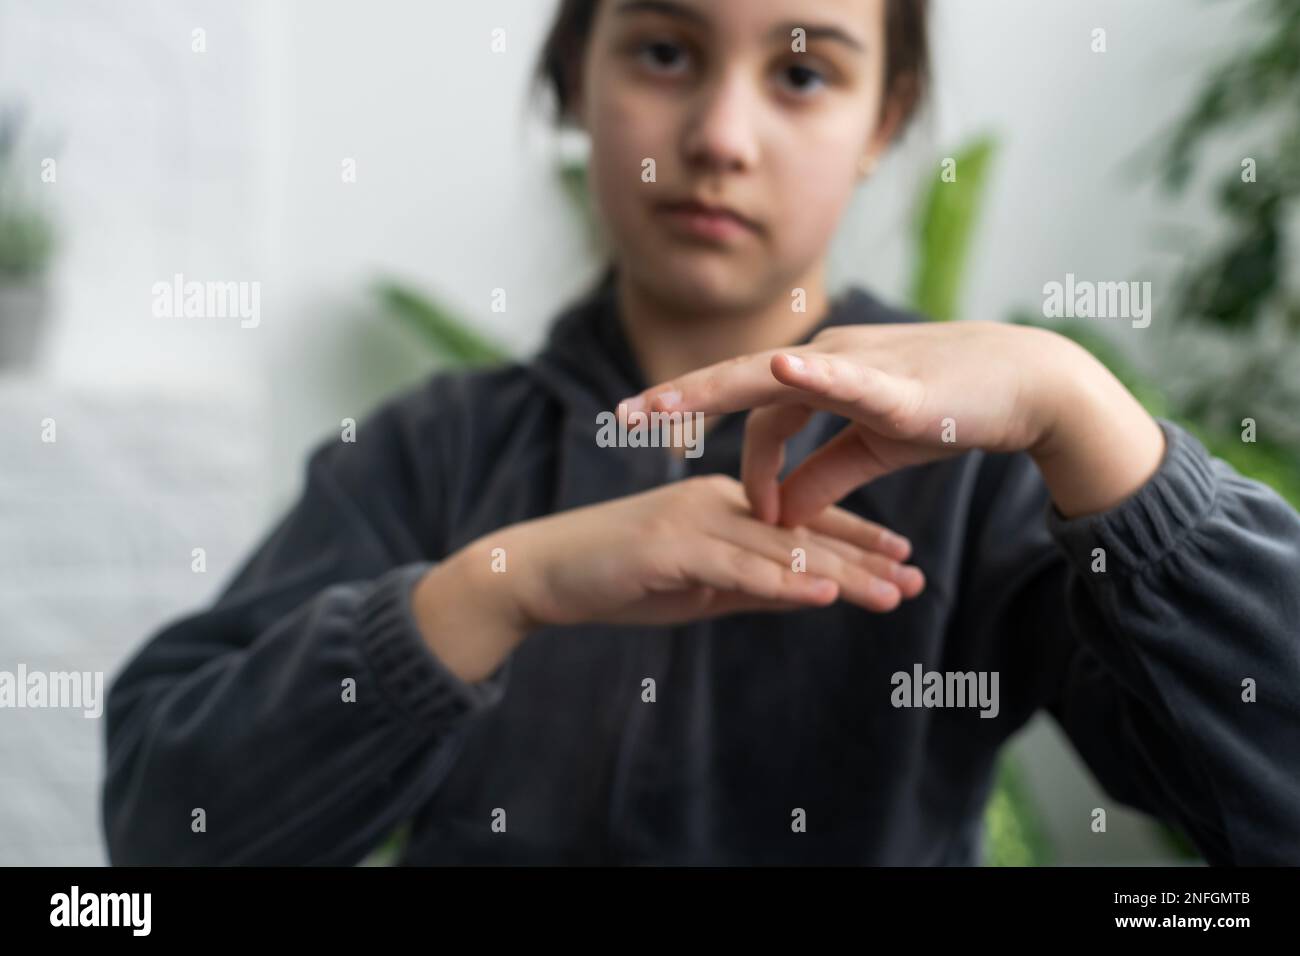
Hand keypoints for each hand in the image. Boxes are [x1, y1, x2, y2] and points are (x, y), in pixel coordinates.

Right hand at [501, 473, 924, 630]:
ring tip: (894, 593)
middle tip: (917, 580)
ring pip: (782, 549)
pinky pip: (739, 566)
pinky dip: (786, 582)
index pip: (802, 526)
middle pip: (804, 535)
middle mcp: (717, 501)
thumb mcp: (695, 585)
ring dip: (842, 574)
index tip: (902, 559)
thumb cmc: (616, 578)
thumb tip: (802, 595)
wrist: (542, 573)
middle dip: (865, 559)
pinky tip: (827, 595)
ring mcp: (694, 519)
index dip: (855, 542)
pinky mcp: (670, 543)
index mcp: (725, 504)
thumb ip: (747, 584)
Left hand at [620, 321, 1164, 525]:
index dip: (742, 460)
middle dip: (678, 399)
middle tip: (621, 419)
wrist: (1030, 385)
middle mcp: (828, 359)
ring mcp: (858, 364)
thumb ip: (823, 476)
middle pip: (738, 380)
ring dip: (711, 389)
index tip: (739, 507)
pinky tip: (780, 374)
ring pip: (769, 377)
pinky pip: (846, 380)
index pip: (757, 413)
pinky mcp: (897, 384)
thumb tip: (777, 510)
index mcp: (822, 375)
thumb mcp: (875, 449)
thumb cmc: (955, 408)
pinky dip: (812, 379)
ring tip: (659, 405)